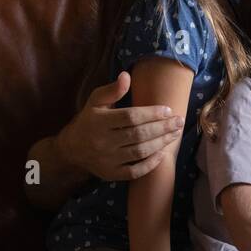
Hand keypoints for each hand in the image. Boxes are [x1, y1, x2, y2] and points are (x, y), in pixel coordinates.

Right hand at [56, 72, 184, 181]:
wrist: (71, 149)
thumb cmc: (89, 121)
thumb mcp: (95, 102)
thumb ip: (112, 90)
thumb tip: (126, 75)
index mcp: (99, 121)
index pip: (130, 117)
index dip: (151, 113)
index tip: (168, 110)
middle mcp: (103, 142)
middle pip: (138, 135)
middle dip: (162, 128)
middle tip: (179, 121)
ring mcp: (107, 160)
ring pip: (140, 152)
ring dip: (161, 143)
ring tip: (176, 134)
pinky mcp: (111, 174)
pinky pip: (135, 171)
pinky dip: (150, 164)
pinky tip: (163, 153)